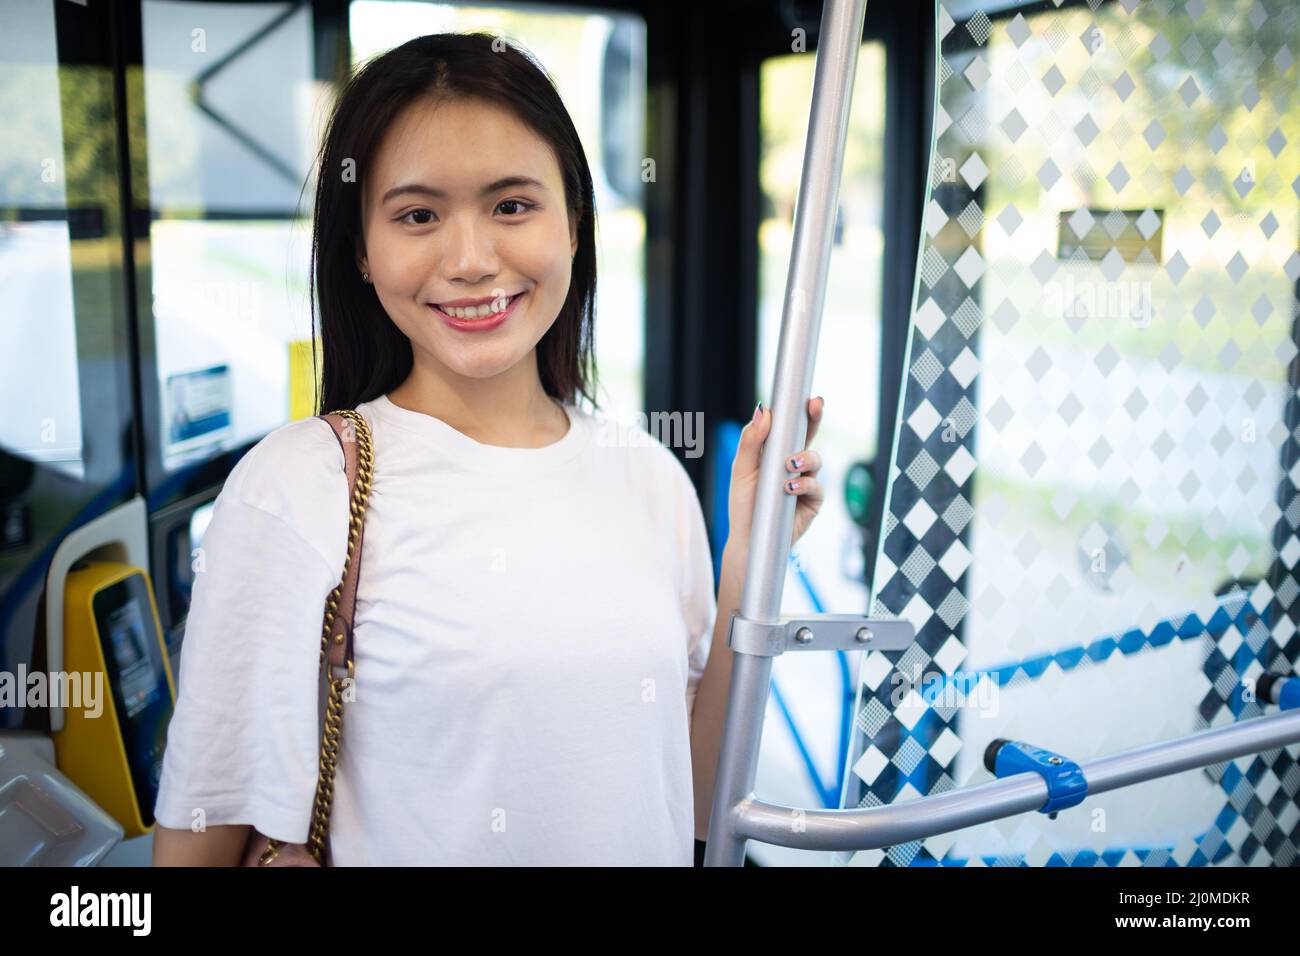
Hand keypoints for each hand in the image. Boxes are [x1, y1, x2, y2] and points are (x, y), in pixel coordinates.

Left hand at [726, 396, 825, 550]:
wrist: (749, 538)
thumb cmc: (744, 503)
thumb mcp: (742, 469)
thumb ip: (751, 440)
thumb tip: (762, 410)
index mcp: (775, 451)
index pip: (789, 425)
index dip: (798, 410)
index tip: (805, 396)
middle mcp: (793, 462)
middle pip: (808, 435)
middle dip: (814, 418)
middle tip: (815, 405)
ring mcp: (805, 480)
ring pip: (815, 458)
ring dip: (804, 458)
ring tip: (789, 466)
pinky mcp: (813, 500)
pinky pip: (816, 486)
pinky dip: (803, 485)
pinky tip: (789, 488)